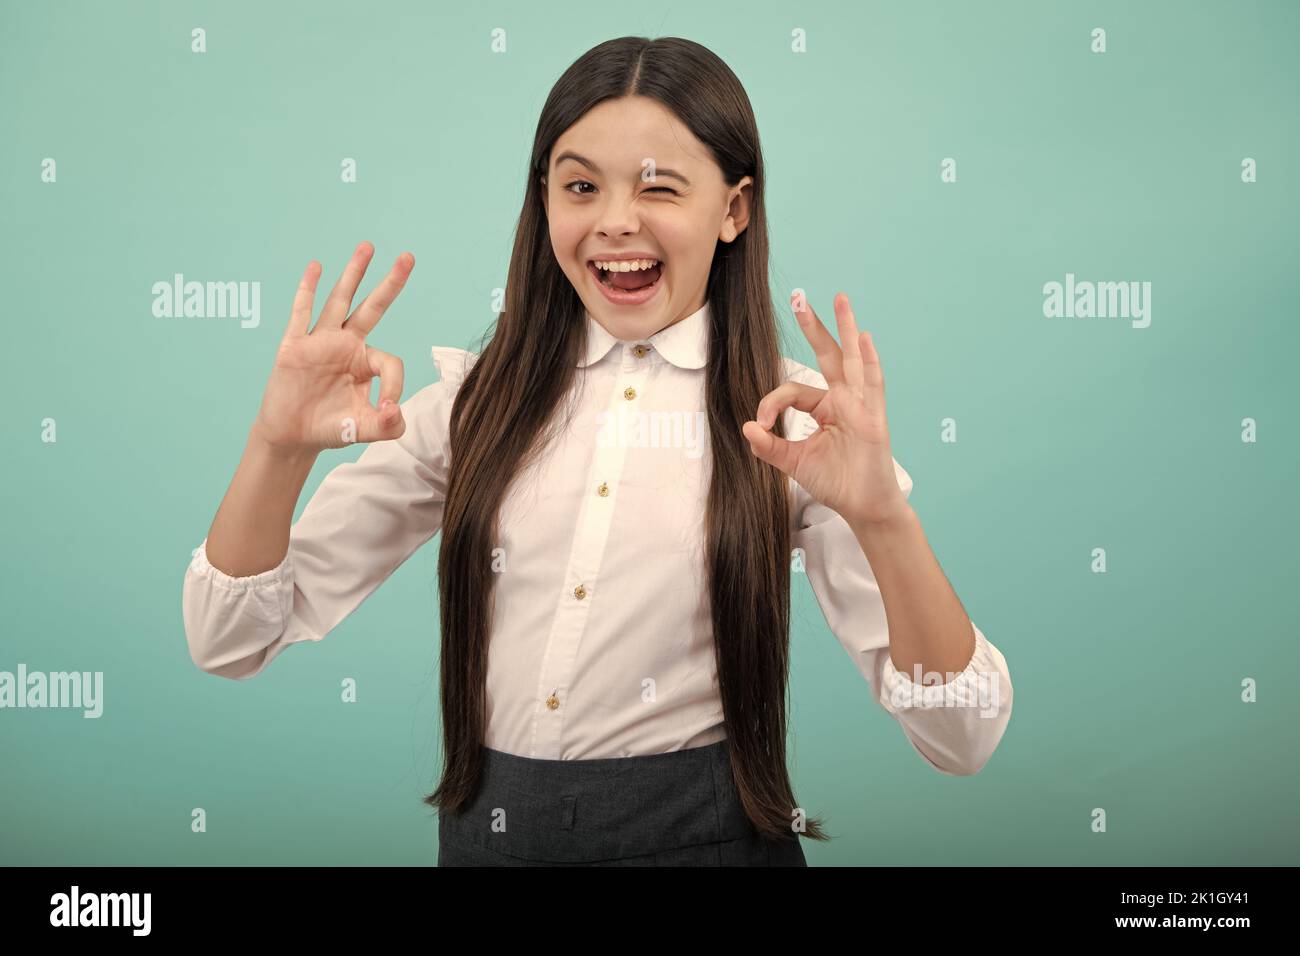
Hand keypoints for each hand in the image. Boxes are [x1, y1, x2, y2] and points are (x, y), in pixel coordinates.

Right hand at [252, 241, 413, 453]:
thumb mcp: (365, 430)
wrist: (293, 436)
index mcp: (366, 363)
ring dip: (353, 274)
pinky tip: (315, 267)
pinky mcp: (295, 346)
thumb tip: (395, 409)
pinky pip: (301, 314)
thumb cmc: (332, 429)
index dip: (395, 385)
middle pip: (373, 308)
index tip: (388, 409)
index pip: (390, 362)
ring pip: (340, 301)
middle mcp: (347, 346)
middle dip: (390, 283)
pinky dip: (307, 290)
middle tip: (409, 257)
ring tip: (368, 247)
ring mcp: (320, 342)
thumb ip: (388, 425)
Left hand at [742, 292, 909, 526]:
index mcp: (824, 407)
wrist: (861, 505)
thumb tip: (746, 427)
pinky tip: (864, 338)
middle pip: (826, 355)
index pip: (792, 391)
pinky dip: (869, 360)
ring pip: (851, 359)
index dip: (771, 403)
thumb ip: (769, 446)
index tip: (761, 424)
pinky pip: (872, 383)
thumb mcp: (793, 462)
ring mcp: (861, 405)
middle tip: (798, 296)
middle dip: (812, 326)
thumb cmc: (834, 482)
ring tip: (840, 299)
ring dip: (845, 328)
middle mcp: (843, 399)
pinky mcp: (874, 417)